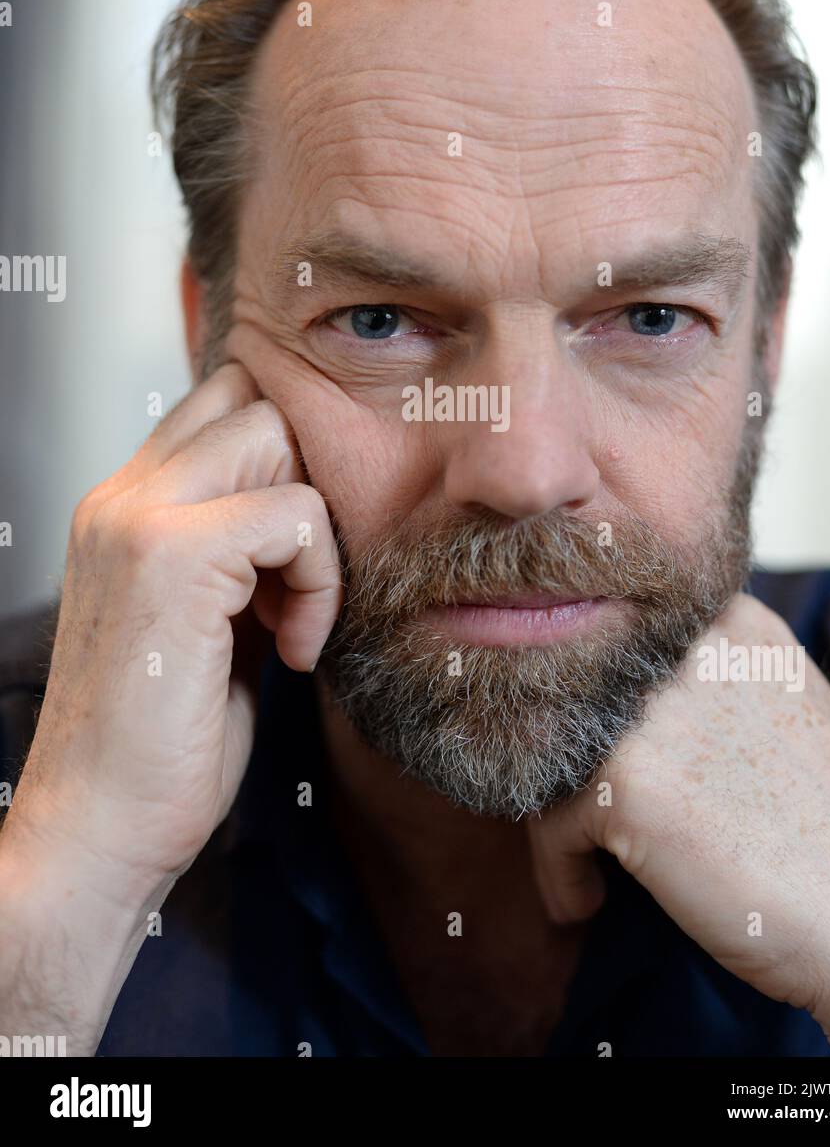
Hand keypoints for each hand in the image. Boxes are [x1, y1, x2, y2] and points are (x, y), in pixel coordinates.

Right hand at [3, 362, 342, 903]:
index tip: (299, 559)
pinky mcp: (172, 554)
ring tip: (291, 621)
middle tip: (297, 584)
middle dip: (306, 485)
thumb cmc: (158, 747)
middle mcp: (119, 497)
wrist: (99, 835)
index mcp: (123, 508)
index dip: (287, 462)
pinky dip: (319, 582)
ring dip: (315, 536)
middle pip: (257, 404)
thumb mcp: (208, 623)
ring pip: (277, 438)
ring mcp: (137, 518)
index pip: (221, 404)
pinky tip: (290, 650)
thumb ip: (240, 554)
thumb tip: (307, 510)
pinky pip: (296, 512)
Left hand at [526, 593, 829, 1053]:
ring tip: (585, 868)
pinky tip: (587, 902)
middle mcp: (684, 645)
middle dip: (564, 761)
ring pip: (548, 750)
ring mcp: (650, 706)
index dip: (590, 707)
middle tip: (575, 820)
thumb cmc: (824, 826)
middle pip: (568, 690)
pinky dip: (559, 871)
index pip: (608, 637)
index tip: (596, 764)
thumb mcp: (778, 702)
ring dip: (557, 816)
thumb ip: (705, 673)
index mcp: (725, 618)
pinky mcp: (625, 775)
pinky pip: (549, 821)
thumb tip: (611, 680)